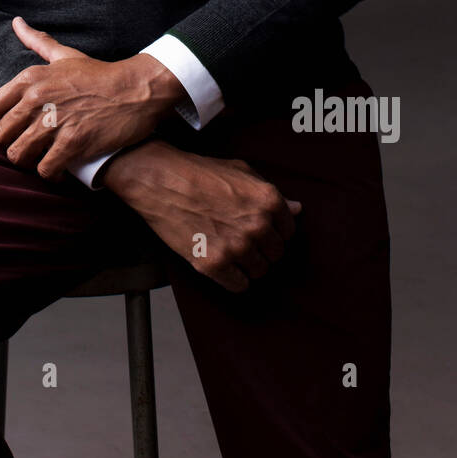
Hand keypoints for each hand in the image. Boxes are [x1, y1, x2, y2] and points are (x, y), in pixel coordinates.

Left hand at [0, 17, 184, 179]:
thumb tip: (16, 22)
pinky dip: (49, 174)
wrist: (136, 89)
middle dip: (8, 146)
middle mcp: (36, 99)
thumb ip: (37, 41)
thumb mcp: (65, 55)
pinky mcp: (73, 143)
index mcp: (29, 78)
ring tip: (38, 160)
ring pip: (17, 156)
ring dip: (27, 163)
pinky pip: (45, 169)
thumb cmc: (99, 74)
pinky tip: (58, 170)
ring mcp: (54, 121)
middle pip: (0, 136)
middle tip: (23, 149)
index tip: (0, 134)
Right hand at [103, 140, 301, 292]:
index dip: (274, 231)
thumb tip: (297, 209)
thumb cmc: (198, 172)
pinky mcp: (214, 263)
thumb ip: (270, 191)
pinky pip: (239, 285)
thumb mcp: (240, 171)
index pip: (289, 231)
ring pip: (259, 271)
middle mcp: (257, 225)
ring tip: (230, 250)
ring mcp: (236, 246)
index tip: (261, 230)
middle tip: (242, 240)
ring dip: (248, 264)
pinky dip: (234, 279)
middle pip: (276, 254)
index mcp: (268, 200)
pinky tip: (223, 265)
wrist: (159, 179)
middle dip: (262, 248)